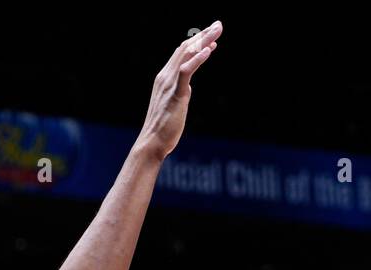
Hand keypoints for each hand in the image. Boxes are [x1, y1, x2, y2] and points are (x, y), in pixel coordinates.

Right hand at [137, 21, 221, 158]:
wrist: (151, 143)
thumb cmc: (163, 128)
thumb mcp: (173, 104)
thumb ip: (180, 92)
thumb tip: (187, 89)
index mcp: (164, 78)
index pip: (181, 54)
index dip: (197, 42)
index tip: (211, 36)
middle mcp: (165, 77)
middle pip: (185, 49)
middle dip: (203, 35)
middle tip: (219, 24)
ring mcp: (170, 84)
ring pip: (187, 55)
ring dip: (204, 40)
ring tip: (217, 30)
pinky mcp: (176, 93)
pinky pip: (186, 71)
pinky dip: (198, 58)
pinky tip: (209, 49)